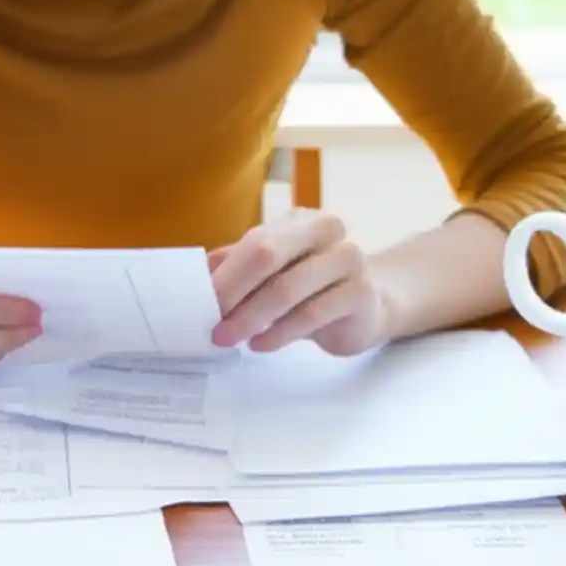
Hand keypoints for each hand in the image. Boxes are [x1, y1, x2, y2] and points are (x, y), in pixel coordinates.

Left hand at [209, 209, 388, 355]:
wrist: (369, 305)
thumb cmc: (313, 287)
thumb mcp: (274, 272)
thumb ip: (239, 267)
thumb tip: (195, 277)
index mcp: (299, 221)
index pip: (254, 242)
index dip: (225, 274)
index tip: (199, 303)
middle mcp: (326, 231)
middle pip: (268, 256)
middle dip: (233, 293)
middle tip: (211, 324)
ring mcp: (347, 259)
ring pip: (288, 288)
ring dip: (251, 318)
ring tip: (229, 339)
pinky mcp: (360, 293)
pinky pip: (312, 314)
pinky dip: (280, 333)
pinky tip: (260, 345)